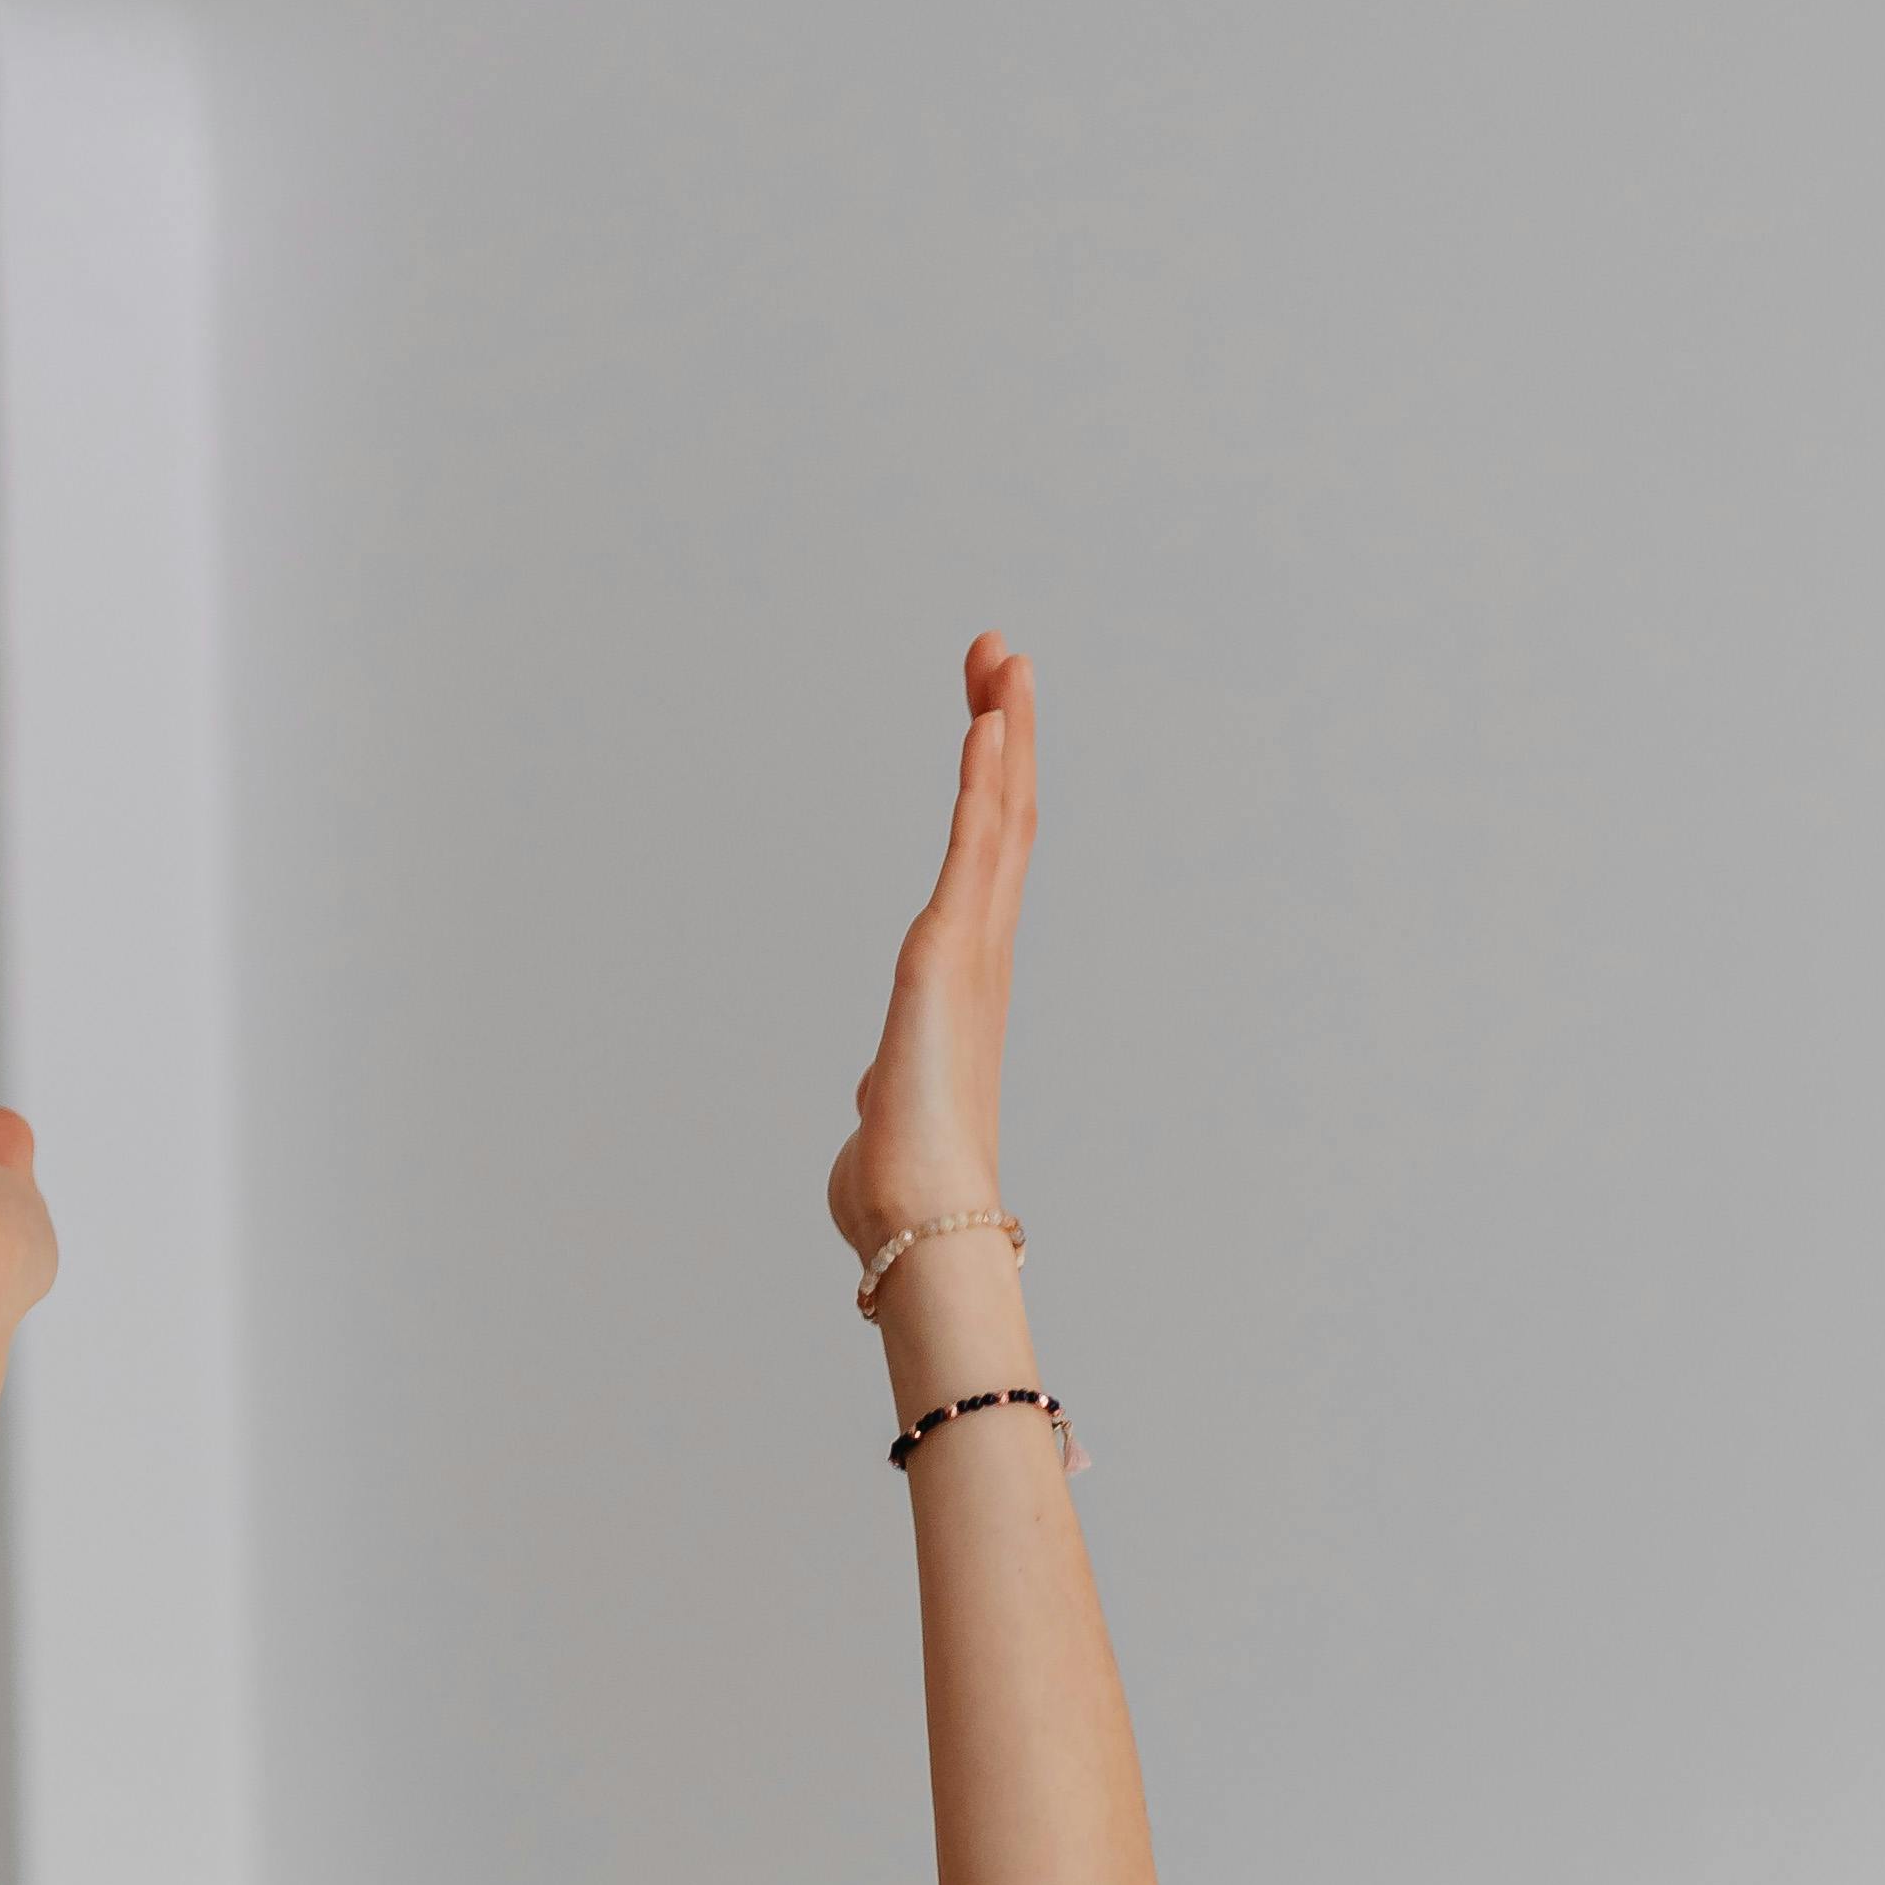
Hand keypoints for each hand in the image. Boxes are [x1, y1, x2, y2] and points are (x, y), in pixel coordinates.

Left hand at [826, 638, 1035, 1277]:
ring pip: (999, 821)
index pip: (985, 866)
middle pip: (1004, 823)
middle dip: (1004, 735)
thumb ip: (889, 1092)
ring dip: (1001, 735)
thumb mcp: (887, 1119)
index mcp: (966, 987)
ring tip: (1001, 661)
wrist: (917, 1226)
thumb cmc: (901, 1193)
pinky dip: (983, 785)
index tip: (987, 720)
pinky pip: (975, 853)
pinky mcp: (950, 957)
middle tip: (1001, 658)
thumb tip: (879, 1101)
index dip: (992, 788)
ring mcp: (973, 954)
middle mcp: (982, 960)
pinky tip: (988, 728)